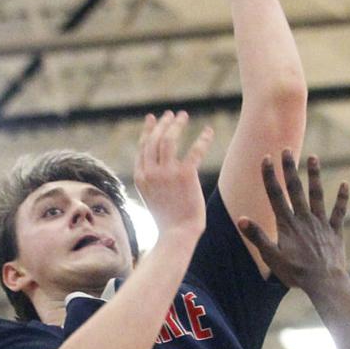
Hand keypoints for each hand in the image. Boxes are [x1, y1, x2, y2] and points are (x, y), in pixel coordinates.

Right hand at [134, 111, 213, 244]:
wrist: (176, 234)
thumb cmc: (167, 219)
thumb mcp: (151, 197)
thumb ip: (151, 180)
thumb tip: (156, 168)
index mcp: (140, 177)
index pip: (142, 147)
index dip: (147, 130)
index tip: (152, 118)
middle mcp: (150, 172)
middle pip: (154, 139)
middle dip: (162, 124)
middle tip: (171, 114)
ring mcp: (166, 173)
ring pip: (169, 140)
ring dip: (176, 125)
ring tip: (183, 116)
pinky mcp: (185, 175)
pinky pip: (194, 151)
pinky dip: (203, 139)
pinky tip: (208, 131)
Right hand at [237, 151, 349, 292]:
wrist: (325, 282)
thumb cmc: (296, 273)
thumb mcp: (271, 257)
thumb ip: (257, 237)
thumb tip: (241, 219)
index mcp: (287, 224)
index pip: (276, 195)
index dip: (269, 176)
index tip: (266, 158)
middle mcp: (304, 219)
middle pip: (295, 189)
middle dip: (290, 169)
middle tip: (286, 150)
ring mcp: (321, 223)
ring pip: (317, 195)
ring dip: (314, 175)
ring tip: (313, 157)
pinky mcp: (335, 231)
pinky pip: (339, 211)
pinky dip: (342, 198)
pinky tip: (345, 184)